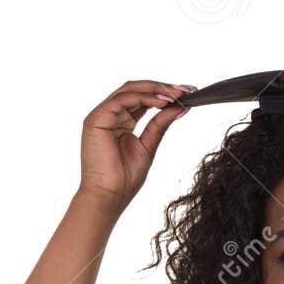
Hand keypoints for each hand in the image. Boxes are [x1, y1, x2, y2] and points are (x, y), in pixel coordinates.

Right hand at [79, 79, 195, 209]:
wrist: (109, 196)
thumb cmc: (125, 179)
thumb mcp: (149, 146)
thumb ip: (160, 125)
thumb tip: (179, 108)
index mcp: (121, 121)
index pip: (142, 98)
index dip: (163, 93)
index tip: (187, 93)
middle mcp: (110, 115)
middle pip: (136, 89)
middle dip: (162, 87)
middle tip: (185, 90)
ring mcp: (101, 116)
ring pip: (129, 90)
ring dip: (155, 89)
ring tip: (176, 95)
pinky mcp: (96, 119)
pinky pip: (121, 100)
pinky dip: (143, 98)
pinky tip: (161, 103)